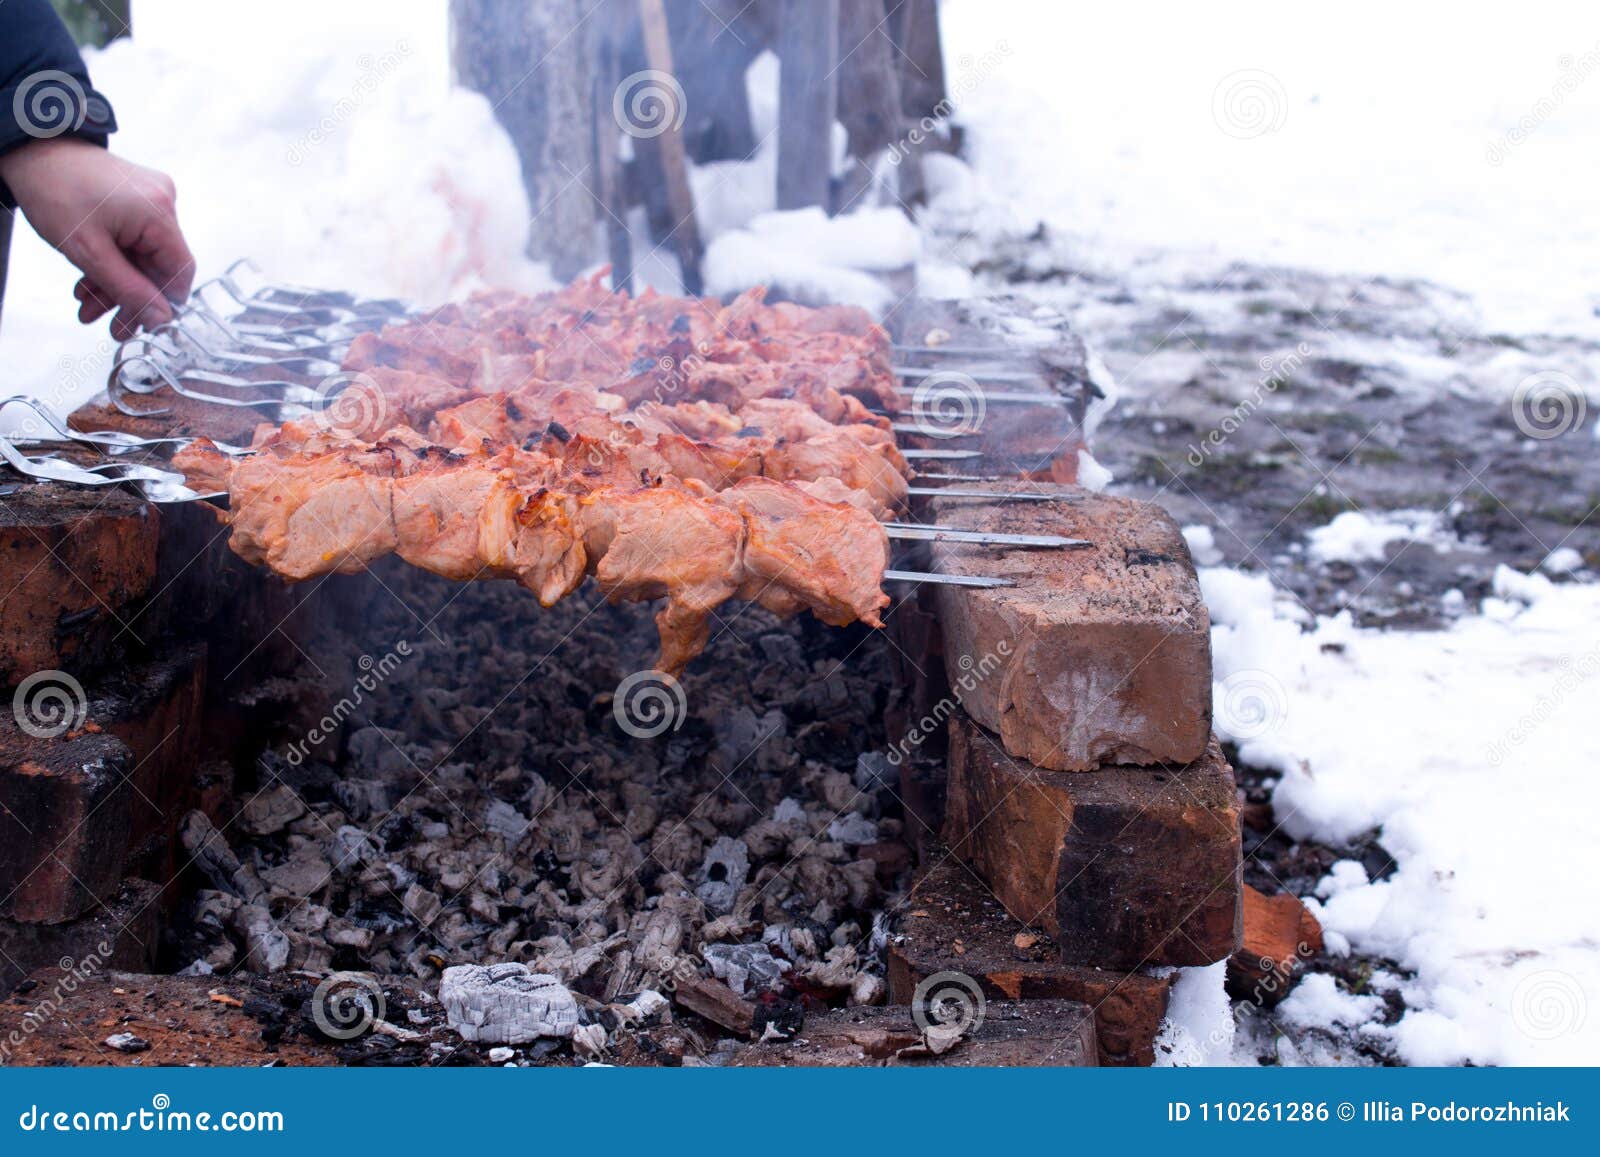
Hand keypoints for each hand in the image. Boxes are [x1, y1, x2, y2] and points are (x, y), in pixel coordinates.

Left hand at [0, 137, 194, 339]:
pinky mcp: (136, 198)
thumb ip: (129, 290)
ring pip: (142, 256)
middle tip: (113, 327)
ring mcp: (150, 198)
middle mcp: (164, 202)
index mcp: (159, 213)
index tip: (143, 326)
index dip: (163, 303)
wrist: (30, 148)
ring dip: (116, 284)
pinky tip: (90, 281)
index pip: (180, 272)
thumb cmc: (53, 189)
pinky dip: (113, 261)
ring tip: (89, 306)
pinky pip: (132, 240)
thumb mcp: (89, 252)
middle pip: (158, 266)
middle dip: (130, 298)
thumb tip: (162, 319)